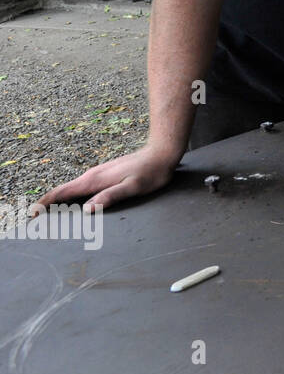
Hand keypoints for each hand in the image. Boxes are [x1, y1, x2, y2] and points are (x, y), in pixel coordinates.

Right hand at [33, 145, 179, 212]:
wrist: (161, 153)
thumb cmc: (150, 172)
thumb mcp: (133, 187)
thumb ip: (110, 197)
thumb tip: (89, 209)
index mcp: (94, 180)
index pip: (63, 192)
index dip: (46, 203)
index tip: (33, 214)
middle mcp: (92, 175)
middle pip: (63, 191)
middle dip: (48, 204)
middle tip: (37, 220)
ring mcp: (97, 174)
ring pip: (72, 189)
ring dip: (59, 201)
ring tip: (49, 216)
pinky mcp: (104, 175)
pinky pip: (82, 188)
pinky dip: (72, 196)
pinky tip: (75, 205)